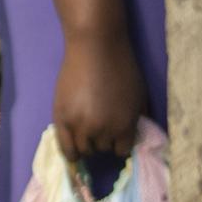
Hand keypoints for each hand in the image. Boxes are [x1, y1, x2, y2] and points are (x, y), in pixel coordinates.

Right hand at [51, 25, 145, 162]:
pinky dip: (70, 153)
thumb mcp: (140, 95)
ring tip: (87, 133)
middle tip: (101, 128)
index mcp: (124, 126)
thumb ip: (138, 119)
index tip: (117, 138)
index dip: (120, 144)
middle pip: (102, 149)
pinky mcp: (61, 119)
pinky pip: (65, 147)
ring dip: (87, 143)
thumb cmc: (122, 67)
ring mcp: (79, 126)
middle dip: (103, 140)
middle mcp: (102, 131)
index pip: (122, 150)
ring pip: (84, 149)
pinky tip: (74, 152)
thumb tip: (134, 136)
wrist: (95, 48)